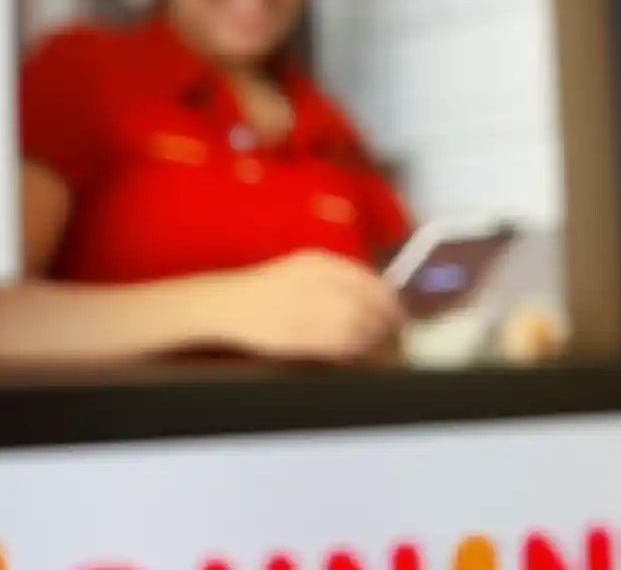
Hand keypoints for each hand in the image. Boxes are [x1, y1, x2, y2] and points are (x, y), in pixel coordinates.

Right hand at [221, 251, 403, 360]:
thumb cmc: (264, 291)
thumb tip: (375, 301)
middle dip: (389, 324)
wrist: (223, 304)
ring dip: (376, 342)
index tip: (397, 317)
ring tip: (382, 352)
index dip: (390, 303)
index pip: (372, 281)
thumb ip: (336, 282)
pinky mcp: (297, 333)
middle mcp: (317, 280)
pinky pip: (339, 345)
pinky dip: (356, 352)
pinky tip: (358, 356)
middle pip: (371, 305)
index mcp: (319, 262)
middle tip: (396, 339)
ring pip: (360, 326)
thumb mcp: (301, 272)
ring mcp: (307, 306)